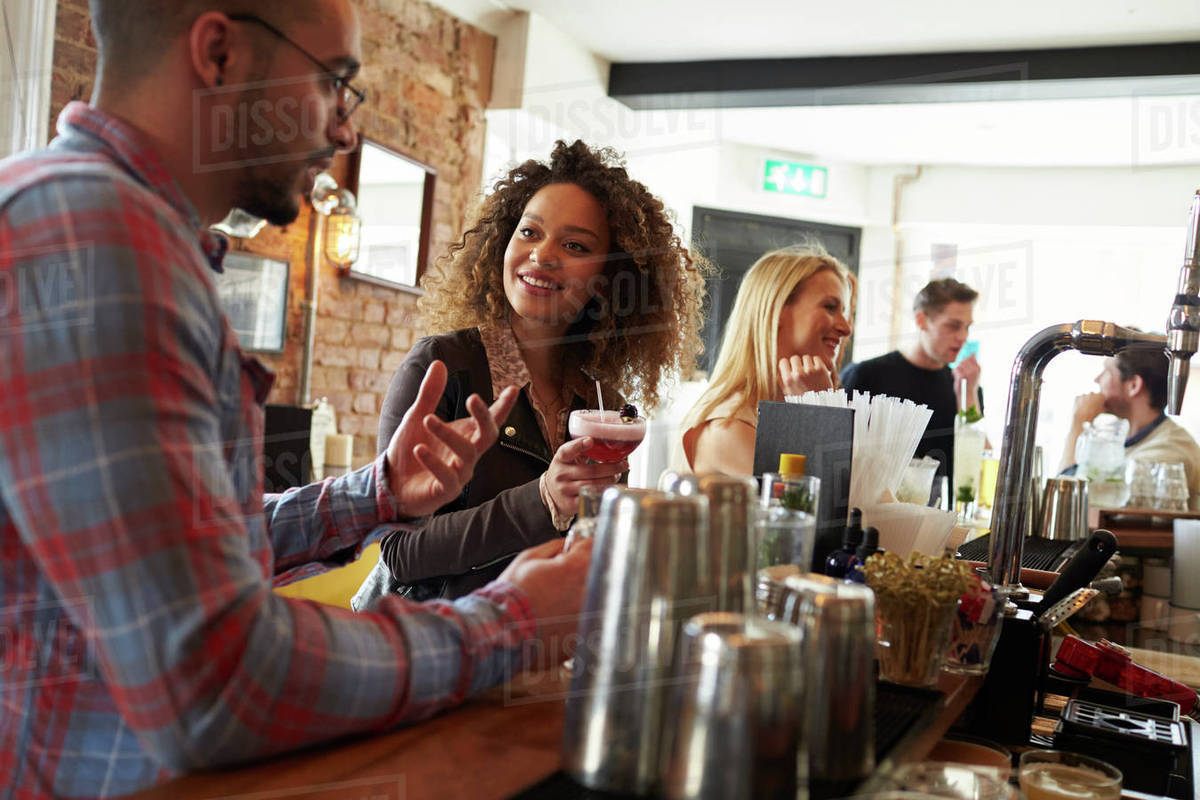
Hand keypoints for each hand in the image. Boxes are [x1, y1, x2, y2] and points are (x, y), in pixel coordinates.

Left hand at [384, 360, 518, 517]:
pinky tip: (420, 449)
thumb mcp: (417, 417)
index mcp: (466, 435)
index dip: (503, 406)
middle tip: (472, 397)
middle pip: (488, 435)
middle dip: (484, 417)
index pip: (490, 419)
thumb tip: (440, 363)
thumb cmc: (410, 449)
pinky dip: (434, 462)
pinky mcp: (446, 491)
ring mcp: (460, 473)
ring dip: (447, 434)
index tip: (514, 388)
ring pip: (466, 453)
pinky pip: (447, 477)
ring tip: (427, 419)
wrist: (391, 484)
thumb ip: (430, 393)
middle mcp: (468, 453)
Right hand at [496, 537, 594, 670]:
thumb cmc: (510, 596)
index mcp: (576, 569)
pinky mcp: (583, 637)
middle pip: (597, 573)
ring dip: (579, 598)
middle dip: (582, 573)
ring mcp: (587, 616)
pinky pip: (585, 623)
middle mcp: (587, 592)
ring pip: (594, 599)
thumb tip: (566, 544)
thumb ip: (554, 548)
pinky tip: (555, 620)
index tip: (575, 553)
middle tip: (561, 581)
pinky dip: (573, 620)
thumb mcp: (527, 559)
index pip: (594, 547)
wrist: (500, 631)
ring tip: (555, 603)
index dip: (582, 548)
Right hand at [542, 436, 626, 519]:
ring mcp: (565, 490)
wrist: (551, 494)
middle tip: (623, 465)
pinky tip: (610, 487)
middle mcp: (561, 474)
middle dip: (611, 468)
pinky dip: (604, 491)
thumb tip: (605, 443)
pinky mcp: (571, 503)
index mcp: (560, 459)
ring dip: (610, 480)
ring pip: (594, 484)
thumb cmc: (565, 472)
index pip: (567, 451)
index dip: (579, 445)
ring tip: (618, 475)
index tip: (591, 440)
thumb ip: (581, 450)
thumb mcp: (568, 459)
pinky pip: (592, 496)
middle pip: (591, 471)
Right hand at [778, 355, 834, 395]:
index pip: (783, 361)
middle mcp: (798, 374)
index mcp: (788, 380)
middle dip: (797, 363)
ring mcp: (810, 371)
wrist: (821, 404)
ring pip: (806, 357)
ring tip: (810, 372)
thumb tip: (778, 369)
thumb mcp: (788, 392)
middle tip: (801, 370)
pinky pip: (816, 358)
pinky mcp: (821, 370)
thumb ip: (782, 380)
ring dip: (807, 363)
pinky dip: (816, 363)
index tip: (790, 368)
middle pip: (794, 358)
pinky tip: (817, 371)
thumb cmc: (803, 399)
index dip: (787, 365)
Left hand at [952, 354, 980, 408]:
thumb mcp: (975, 373)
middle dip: (961, 364)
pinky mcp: (961, 375)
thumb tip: (973, 354)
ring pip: (959, 364)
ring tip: (959, 375)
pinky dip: (954, 373)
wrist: (967, 395)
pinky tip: (956, 377)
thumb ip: (974, 364)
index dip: (966, 361)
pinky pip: (955, 369)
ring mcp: (968, 372)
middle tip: (961, 372)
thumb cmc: (970, 384)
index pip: (971, 357)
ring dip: (957, 369)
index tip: (965, 367)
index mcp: (978, 368)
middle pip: (964, 360)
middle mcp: (974, 370)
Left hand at [1072, 392, 1106, 426]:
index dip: (1099, 401)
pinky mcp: (1077, 397)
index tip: (1098, 406)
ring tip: (1086, 409)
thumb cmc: (1094, 415)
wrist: (1082, 418)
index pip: (1101, 396)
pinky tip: (1080, 408)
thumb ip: (1106, 406)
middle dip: (1093, 399)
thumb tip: (1106, 406)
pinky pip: (1079, 399)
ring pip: (1086, 397)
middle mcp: (1092, 393)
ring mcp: (1084, 394)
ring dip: (1086, 400)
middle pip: (1093, 395)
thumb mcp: (1103, 411)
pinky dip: (1079, 402)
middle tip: (1092, 407)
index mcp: (1100, 395)